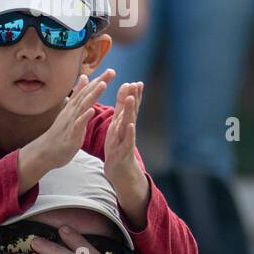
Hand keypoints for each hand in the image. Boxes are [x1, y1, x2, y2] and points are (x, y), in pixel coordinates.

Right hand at [19, 70, 115, 185]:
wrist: (45, 151)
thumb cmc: (60, 132)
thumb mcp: (70, 111)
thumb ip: (78, 95)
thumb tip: (85, 77)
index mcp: (74, 107)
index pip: (88, 91)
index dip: (99, 80)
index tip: (111, 71)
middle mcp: (72, 112)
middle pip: (87, 94)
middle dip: (99, 83)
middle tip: (111, 71)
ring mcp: (70, 122)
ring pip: (83, 106)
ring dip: (93, 95)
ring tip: (103, 85)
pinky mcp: (70, 135)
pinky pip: (77, 125)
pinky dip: (84, 117)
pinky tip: (91, 110)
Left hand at [103, 82, 148, 227]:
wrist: (119, 172)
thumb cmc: (118, 146)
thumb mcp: (118, 126)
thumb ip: (122, 110)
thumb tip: (127, 91)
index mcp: (123, 124)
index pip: (129, 107)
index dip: (132, 94)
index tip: (136, 81)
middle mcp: (127, 131)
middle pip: (132, 112)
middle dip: (134, 98)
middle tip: (136, 84)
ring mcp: (126, 141)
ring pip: (129, 123)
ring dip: (131, 111)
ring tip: (132, 98)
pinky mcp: (123, 152)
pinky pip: (126, 141)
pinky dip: (128, 133)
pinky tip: (130, 125)